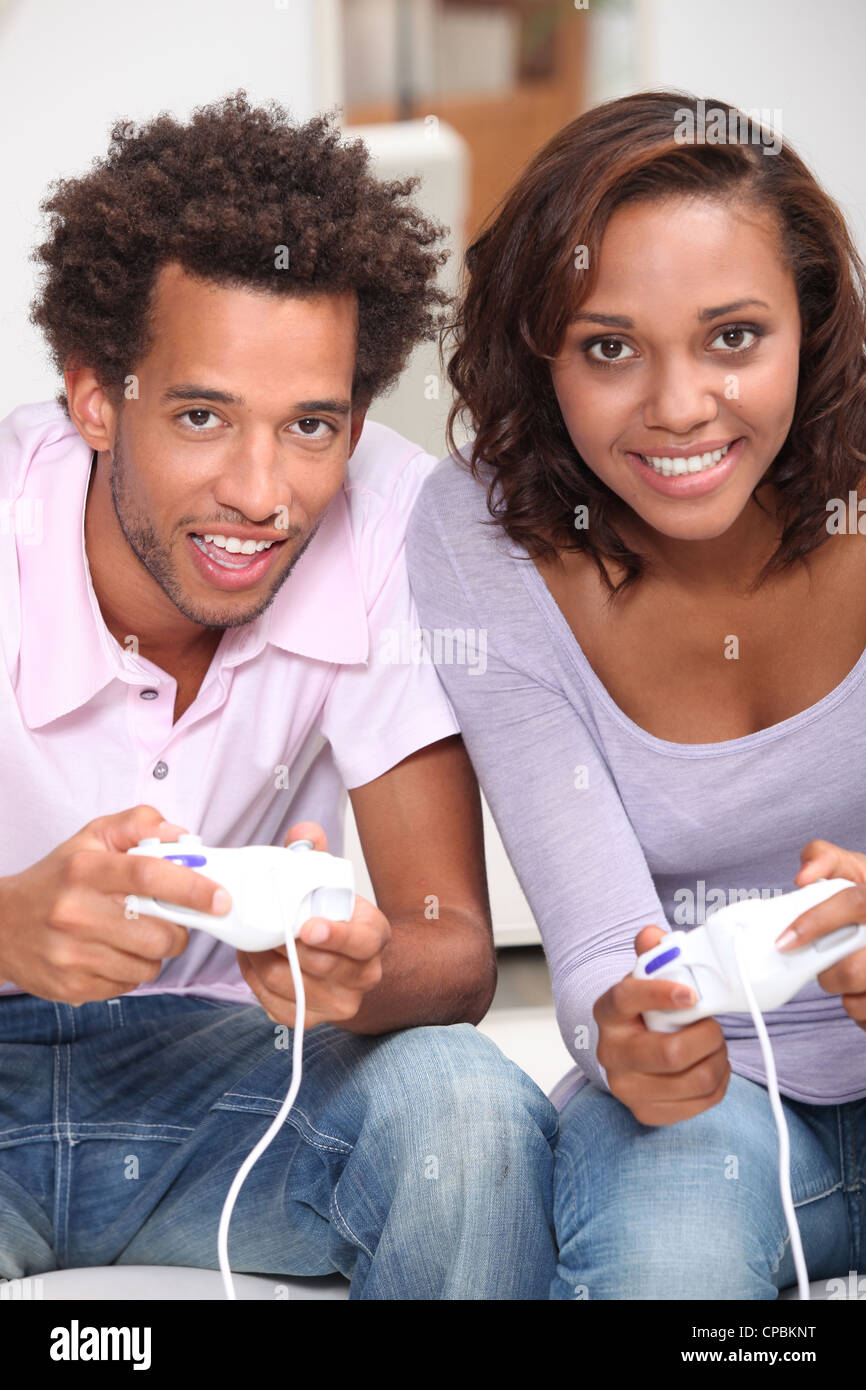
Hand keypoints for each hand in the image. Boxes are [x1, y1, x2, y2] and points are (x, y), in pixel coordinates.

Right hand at [0, 806, 228, 1004]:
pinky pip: (127, 986)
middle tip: (168, 921)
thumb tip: (184, 838)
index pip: (149, 874)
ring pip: (148, 966)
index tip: (220, 899)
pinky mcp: (71, 987)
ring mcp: (72, 954)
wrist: (1, 926)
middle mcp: (76, 911)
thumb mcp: (91, 838)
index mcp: (86, 869)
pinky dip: (130, 972)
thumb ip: (138, 825)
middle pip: (159, 933)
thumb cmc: (57, 878)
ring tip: (133, 936)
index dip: (192, 887)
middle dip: (177, 931)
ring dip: (153, 954)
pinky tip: (111, 954)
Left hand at [236, 821, 390, 1027]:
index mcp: (374, 937)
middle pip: (320, 966)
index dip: (335, 936)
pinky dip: (255, 981)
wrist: (342, 961)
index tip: (307, 926)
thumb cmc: (332, 916)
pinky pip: (275, 1004)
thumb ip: (314, 853)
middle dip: (283, 944)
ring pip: (291, 985)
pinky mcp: (311, 1019)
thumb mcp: (329, 881)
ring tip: (250, 938)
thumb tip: (304, 833)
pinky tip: (252, 958)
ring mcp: (339, 1003)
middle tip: (260, 922)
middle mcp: (364, 975)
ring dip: (262, 960)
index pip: (363, 941)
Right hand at [593, 925, 730, 1125]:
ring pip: (695, 1078)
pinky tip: (711, 1066)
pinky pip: (702, 1101)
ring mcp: (628, 1088)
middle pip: (670, 1053)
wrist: (632, 1049)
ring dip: (719, 1058)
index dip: (660, 994)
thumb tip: (652, 935)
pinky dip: (720, 1082)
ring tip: (715, 1046)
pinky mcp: (648, 1113)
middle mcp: (611, 1053)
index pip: (626, 999)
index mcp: (607, 1012)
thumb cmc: (646, 1011)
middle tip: (715, 1025)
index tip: (692, 994)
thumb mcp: (646, 978)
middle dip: (708, 1036)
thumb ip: (652, 954)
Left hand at [775, 838, 865, 1028]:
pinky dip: (855, 1007)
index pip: (855, 905)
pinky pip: (863, 1015)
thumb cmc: (865, 897)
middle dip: (827, 971)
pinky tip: (858, 989)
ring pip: (856, 993)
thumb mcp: (852, 869)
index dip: (817, 922)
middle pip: (853, 968)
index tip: (784, 941)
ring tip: (845, 970)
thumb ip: (824, 858)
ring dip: (840, 988)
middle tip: (823, 959)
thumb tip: (803, 875)